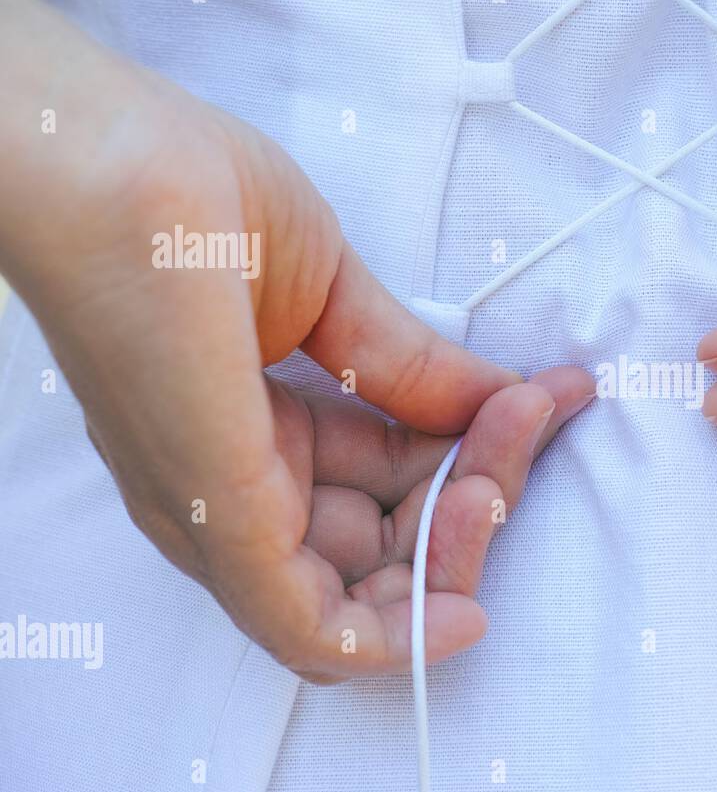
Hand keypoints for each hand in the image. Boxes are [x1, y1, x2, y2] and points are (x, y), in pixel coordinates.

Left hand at [0, 0, 594, 679]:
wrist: (102, 153)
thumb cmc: (188, 195)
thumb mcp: (335, 296)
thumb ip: (416, 367)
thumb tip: (512, 401)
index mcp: (254, 438)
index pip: (387, 488)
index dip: (473, 456)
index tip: (540, 400)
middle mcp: (231, 492)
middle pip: (381, 550)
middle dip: (471, 505)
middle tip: (525, 427)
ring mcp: (219, 512)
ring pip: (360, 598)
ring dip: (449, 556)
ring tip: (499, 478)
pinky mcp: (219, 519)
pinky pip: (310, 629)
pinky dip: (395, 638)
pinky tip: (466, 614)